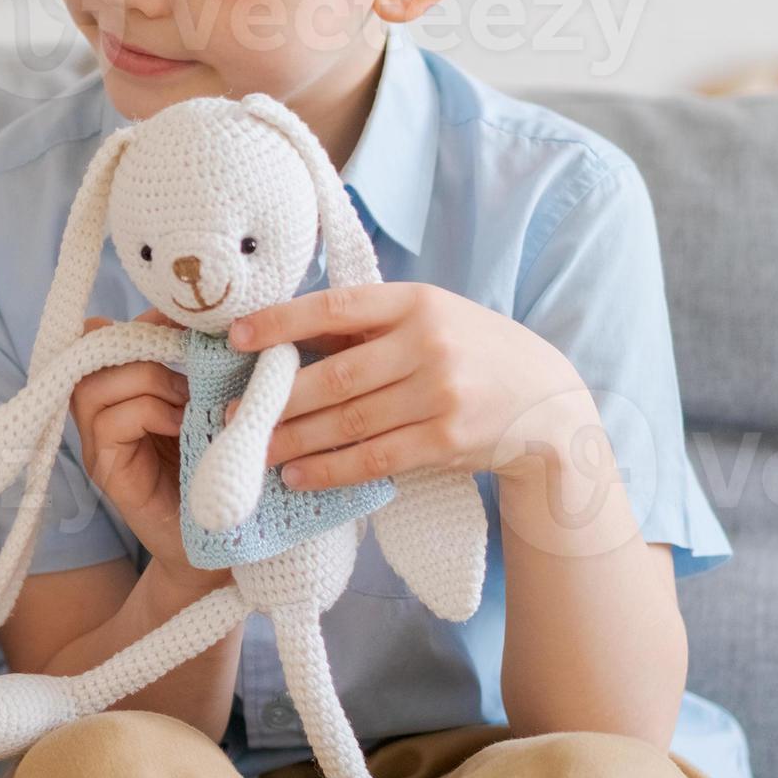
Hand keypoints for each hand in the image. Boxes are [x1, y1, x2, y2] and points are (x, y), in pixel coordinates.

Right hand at [69, 316, 231, 596]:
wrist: (227, 548)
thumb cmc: (226, 473)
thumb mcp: (217, 409)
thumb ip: (208, 370)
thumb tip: (222, 321)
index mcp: (127, 389)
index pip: (105, 333)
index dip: (141, 319)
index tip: (184, 320)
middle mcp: (104, 411)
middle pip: (90, 350)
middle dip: (141, 344)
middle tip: (188, 360)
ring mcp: (100, 443)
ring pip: (94, 385)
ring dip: (147, 381)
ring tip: (188, 400)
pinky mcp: (107, 472)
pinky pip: (109, 423)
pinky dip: (148, 413)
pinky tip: (183, 426)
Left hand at [229, 284, 604, 489]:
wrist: (548, 399)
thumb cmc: (471, 350)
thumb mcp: (428, 318)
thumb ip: (367, 327)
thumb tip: (283, 340)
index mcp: (415, 302)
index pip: (335, 308)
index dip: (281, 323)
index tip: (236, 338)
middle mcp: (427, 343)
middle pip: (334, 376)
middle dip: (276, 399)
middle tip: (229, 414)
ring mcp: (440, 394)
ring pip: (348, 422)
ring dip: (293, 440)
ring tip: (253, 449)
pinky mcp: (447, 439)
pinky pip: (374, 458)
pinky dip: (330, 470)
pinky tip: (298, 476)